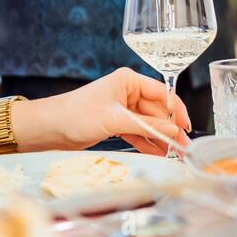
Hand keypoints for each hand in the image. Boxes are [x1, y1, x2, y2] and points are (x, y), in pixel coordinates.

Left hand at [18, 68, 191, 156]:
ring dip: (160, 139)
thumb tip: (174, 131)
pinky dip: (147, 143)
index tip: (187, 128)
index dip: (177, 111)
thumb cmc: (77, 114)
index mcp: (129, 81)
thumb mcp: (116, 119)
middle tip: (184, 148)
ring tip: (175, 155)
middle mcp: (128, 92)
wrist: (48, 128)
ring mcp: (122, 109)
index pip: (162, 94)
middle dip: (170, 129)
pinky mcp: (115, 124)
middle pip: (157, 112)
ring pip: (148, 124)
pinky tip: (159, 154)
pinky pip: (137, 133)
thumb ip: (147, 125)